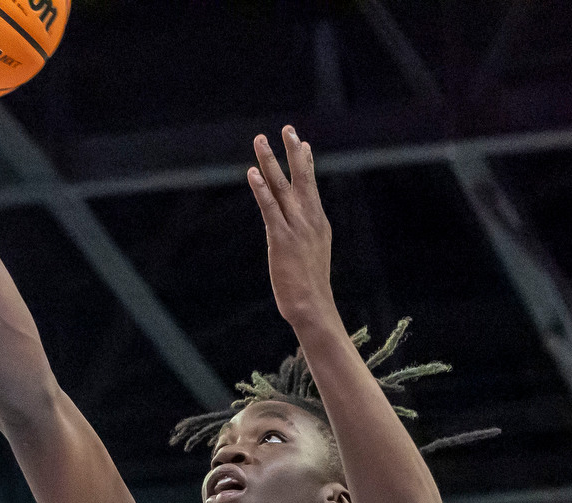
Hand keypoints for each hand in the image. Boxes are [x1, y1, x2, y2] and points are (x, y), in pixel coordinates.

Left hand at [247, 127, 339, 334]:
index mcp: (318, 221)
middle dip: (293, 151)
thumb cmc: (310, 285)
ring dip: (270, 162)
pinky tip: (253, 173)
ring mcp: (296, 228)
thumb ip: (305, 234)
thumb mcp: (312, 252)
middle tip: (287, 128)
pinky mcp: (281, 239)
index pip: (310, 185)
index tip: (303, 142)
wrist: (313, 305)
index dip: (306, 162)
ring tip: (260, 141)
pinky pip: (269, 208)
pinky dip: (261, 189)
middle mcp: (309, 219)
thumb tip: (299, 228)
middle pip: (301, 177)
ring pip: (282, 187)